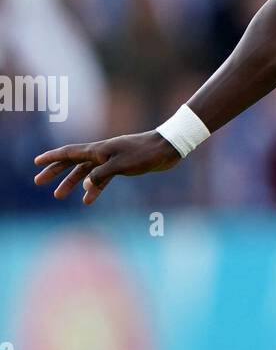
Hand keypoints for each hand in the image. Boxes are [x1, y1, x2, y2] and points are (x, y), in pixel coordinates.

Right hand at [33, 131, 181, 205]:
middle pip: (72, 162)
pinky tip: (87, 200)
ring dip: (71, 183)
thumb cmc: (144, 154)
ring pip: (85, 172)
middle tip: (39, 181)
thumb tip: (85, 187)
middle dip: (55, 172)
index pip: (69, 153)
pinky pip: (101, 179)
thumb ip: (100, 176)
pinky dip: (93, 189)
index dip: (51, 158)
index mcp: (98, 150)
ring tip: (58, 196)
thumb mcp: (120, 166)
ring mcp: (110, 160)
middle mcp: (101, 153)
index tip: (36, 163)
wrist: (166, 149)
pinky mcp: (121, 167)